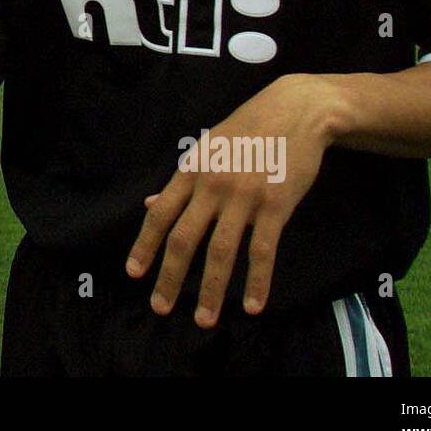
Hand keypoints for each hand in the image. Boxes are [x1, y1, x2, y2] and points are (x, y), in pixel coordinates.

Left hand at [125, 74, 341, 327]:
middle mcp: (212, 186)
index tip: (134, 273)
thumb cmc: (249, 129)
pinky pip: (262, 252)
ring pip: (221, 252)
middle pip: (184, 239)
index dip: (145, 245)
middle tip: (159, 307)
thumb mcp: (208, 147)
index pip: (160, 214)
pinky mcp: (275, 206)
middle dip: (170, 277)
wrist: (296, 111)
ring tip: (203, 319)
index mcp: (193, 170)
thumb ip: (181, 180)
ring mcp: (244, 197)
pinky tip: (252, 306)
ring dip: (210, 290)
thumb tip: (150, 203)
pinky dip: (256, 282)